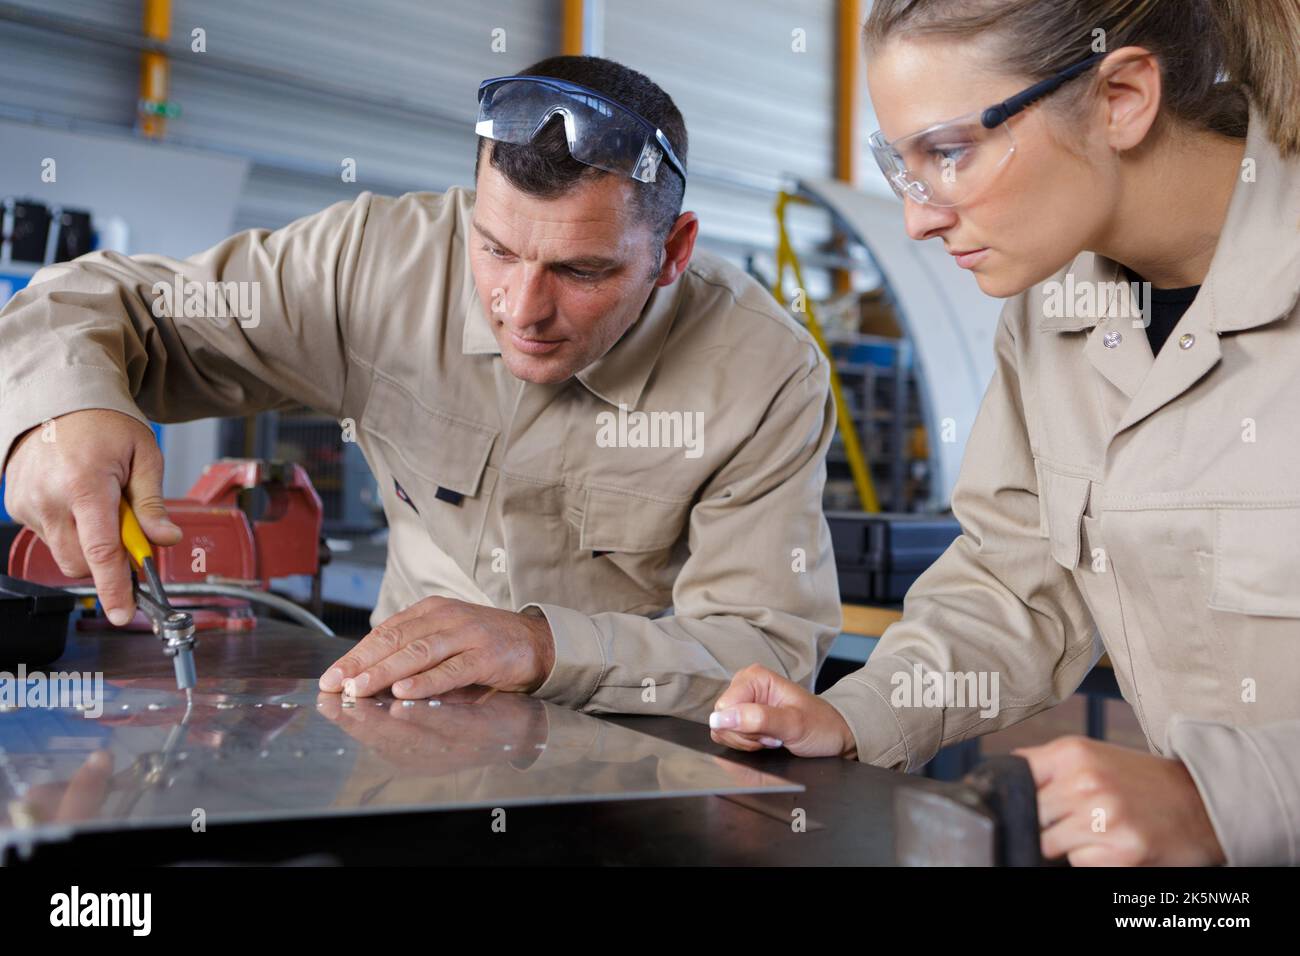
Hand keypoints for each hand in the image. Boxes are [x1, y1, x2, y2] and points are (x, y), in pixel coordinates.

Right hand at [2, 409, 181, 624]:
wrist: (57, 398)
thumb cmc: (105, 423)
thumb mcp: (144, 456)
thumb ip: (152, 503)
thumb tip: (165, 540)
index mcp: (85, 485)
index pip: (101, 551)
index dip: (114, 588)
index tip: (124, 614)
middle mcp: (49, 498)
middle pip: (80, 563)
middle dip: (107, 562)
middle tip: (128, 532)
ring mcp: (28, 504)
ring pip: (64, 554)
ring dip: (88, 544)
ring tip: (101, 506)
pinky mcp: (17, 507)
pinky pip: (49, 537)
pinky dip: (70, 530)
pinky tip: (77, 501)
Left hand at [318, 597, 555, 698]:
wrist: (537, 642)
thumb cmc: (486, 644)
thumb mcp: (447, 638)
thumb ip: (414, 649)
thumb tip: (369, 675)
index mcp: (431, 610)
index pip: (385, 632)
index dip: (356, 654)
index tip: (332, 676)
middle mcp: (446, 617)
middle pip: (395, 640)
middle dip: (362, 664)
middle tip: (336, 684)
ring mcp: (467, 635)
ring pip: (418, 653)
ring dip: (385, 672)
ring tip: (360, 689)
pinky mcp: (486, 656)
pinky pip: (451, 670)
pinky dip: (425, 681)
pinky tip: (404, 691)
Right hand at [709, 664, 856, 757]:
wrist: (833, 736)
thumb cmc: (820, 725)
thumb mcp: (794, 724)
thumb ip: (758, 719)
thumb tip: (721, 718)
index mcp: (754, 677)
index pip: (724, 707)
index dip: (743, 726)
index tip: (769, 731)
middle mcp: (745, 686)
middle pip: (722, 720)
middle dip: (747, 736)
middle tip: (774, 735)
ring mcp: (743, 702)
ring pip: (723, 730)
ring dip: (748, 742)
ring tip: (773, 737)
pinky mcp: (742, 717)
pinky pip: (729, 736)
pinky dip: (747, 745)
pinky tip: (767, 740)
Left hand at [1017, 735, 1225, 865]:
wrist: (1202, 801)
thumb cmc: (1141, 779)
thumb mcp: (1091, 754)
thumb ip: (1046, 763)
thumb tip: (1004, 771)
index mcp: (1072, 754)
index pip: (1015, 778)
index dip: (1016, 794)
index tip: (1023, 800)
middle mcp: (1084, 783)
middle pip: (1030, 816)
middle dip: (1045, 822)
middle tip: (1075, 817)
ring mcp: (1102, 819)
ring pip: (1050, 845)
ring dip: (1069, 843)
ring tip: (1098, 829)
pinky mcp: (1120, 853)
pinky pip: (1079, 864)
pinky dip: (1091, 860)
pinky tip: (1114, 844)